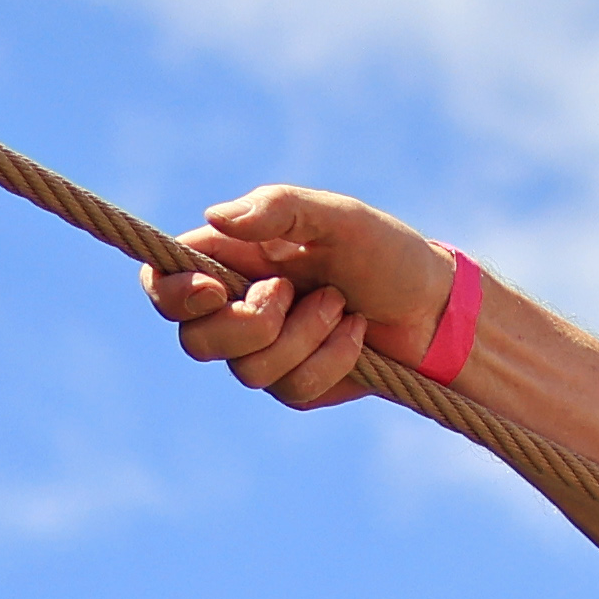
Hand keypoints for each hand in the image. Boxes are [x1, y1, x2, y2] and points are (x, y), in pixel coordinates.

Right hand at [155, 184, 450, 408]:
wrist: (434, 307)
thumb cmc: (384, 251)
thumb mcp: (337, 216)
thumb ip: (279, 209)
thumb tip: (215, 217)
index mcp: (230, 260)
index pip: (163, 283)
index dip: (173, 294)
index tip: (215, 289)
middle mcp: (237, 308)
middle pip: (196, 341)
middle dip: (250, 323)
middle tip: (292, 292)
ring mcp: (264, 352)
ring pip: (247, 371)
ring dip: (303, 336)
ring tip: (341, 304)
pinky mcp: (295, 386)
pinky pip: (292, 390)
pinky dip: (331, 358)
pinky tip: (356, 334)